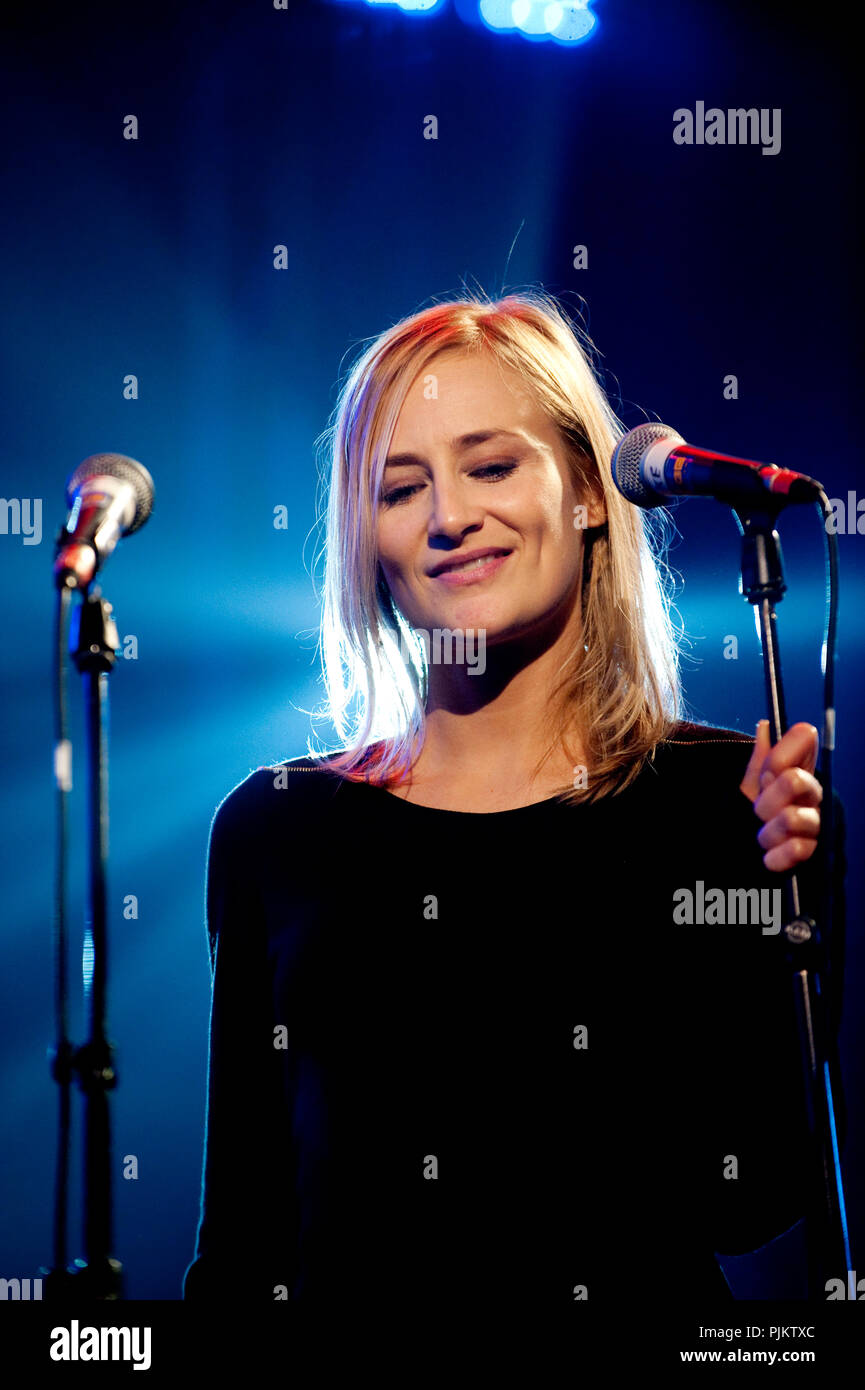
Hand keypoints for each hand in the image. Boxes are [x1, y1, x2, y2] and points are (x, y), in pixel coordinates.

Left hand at [739, 720, 821, 871]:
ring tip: (761, 837)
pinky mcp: (811, 852)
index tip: (765, 775)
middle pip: (794, 780)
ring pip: (791, 818)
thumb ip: (759, 758)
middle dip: (766, 797)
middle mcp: (812, 792)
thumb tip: (765, 725)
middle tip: (757, 812)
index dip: (779, 757)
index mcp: (798, 768)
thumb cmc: (752, 813)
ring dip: (767, 831)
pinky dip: (775, 855)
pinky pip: (795, 850)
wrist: (744, 853)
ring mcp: (814, 822)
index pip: (804, 738)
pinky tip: (768, 856)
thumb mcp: (751, 785)